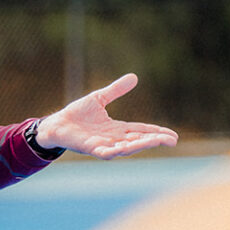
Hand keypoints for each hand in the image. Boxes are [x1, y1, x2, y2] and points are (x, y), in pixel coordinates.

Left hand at [35, 73, 177, 159]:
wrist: (57, 123)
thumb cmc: (77, 114)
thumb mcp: (100, 98)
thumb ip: (116, 90)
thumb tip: (134, 77)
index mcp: (117, 129)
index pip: (141, 131)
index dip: (156, 132)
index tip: (172, 135)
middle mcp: (113, 139)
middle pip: (138, 140)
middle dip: (155, 140)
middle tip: (172, 140)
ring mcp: (103, 145)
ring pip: (126, 148)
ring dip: (141, 145)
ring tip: (157, 141)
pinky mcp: (91, 148)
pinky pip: (105, 152)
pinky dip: (114, 151)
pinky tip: (124, 149)